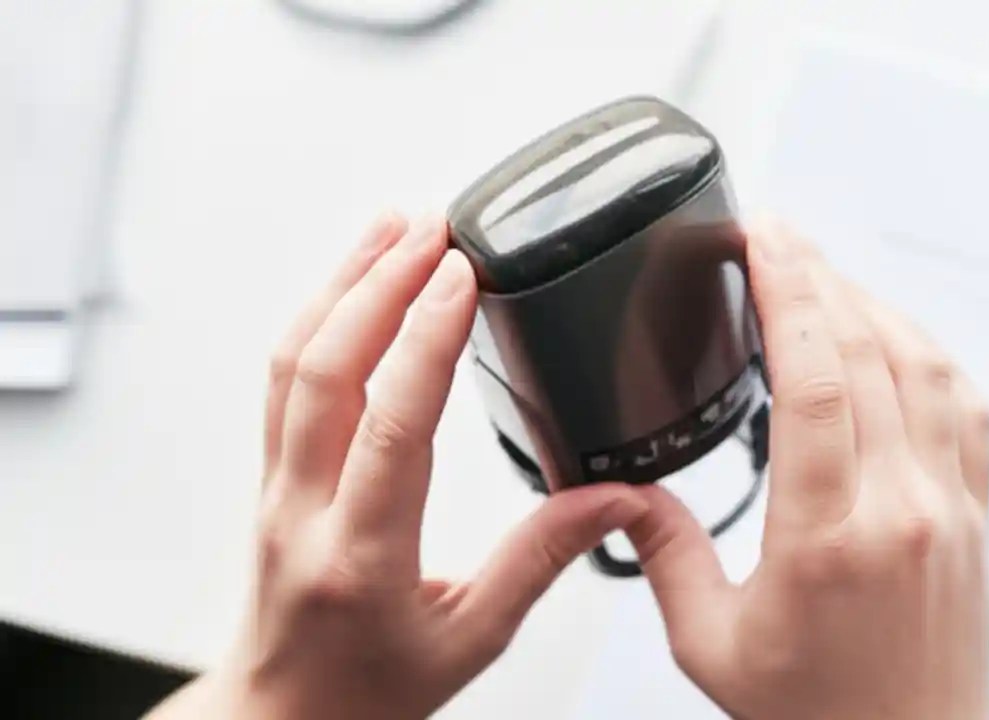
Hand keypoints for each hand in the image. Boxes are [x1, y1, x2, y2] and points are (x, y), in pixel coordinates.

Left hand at [147, 213, 647, 719]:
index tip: (462, 273)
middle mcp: (305, 511)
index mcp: (363, 556)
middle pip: (325, 373)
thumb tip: (615, 498)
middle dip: (377, 283)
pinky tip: (353, 281)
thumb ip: (542, 560)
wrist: (283, 715)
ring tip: (390, 225)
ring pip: (292, 365)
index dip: (425, 341)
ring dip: (341, 284)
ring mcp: (276, 488)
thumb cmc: (371, 692)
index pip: (391, 428)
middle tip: (432, 225)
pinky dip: (319, 316)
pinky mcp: (271, 474)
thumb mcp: (472, 640)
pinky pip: (285, 381)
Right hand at [626, 224, 988, 719]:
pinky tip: (892, 334)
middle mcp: (901, 511)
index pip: (815, 382)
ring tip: (822, 273)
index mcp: (826, 540)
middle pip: (867, 353)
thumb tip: (628, 492)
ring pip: (924, 365)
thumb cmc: (819, 715)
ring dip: (871, 304)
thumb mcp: (711, 645)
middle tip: (776, 235)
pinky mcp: (975, 512)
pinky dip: (925, 351)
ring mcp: (949, 506)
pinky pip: (965, 404)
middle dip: (818, 276)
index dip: (789, 292)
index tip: (760, 239)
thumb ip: (663, 556)